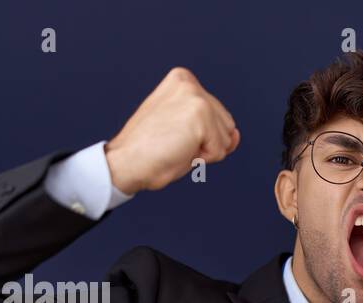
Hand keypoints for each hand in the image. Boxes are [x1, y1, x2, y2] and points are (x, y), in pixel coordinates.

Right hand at [104, 67, 239, 193]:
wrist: (126, 162)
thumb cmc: (150, 150)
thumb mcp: (186, 132)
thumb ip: (214, 129)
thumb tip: (236, 135)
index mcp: (183, 80)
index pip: (218, 117)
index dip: (201, 137)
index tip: (171, 134)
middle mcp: (190, 83)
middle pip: (227, 127)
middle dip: (206, 143)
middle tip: (173, 142)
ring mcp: (196, 98)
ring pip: (226, 140)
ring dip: (204, 151)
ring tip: (175, 145)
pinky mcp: (200, 116)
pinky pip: (219, 151)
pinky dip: (202, 159)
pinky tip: (179, 150)